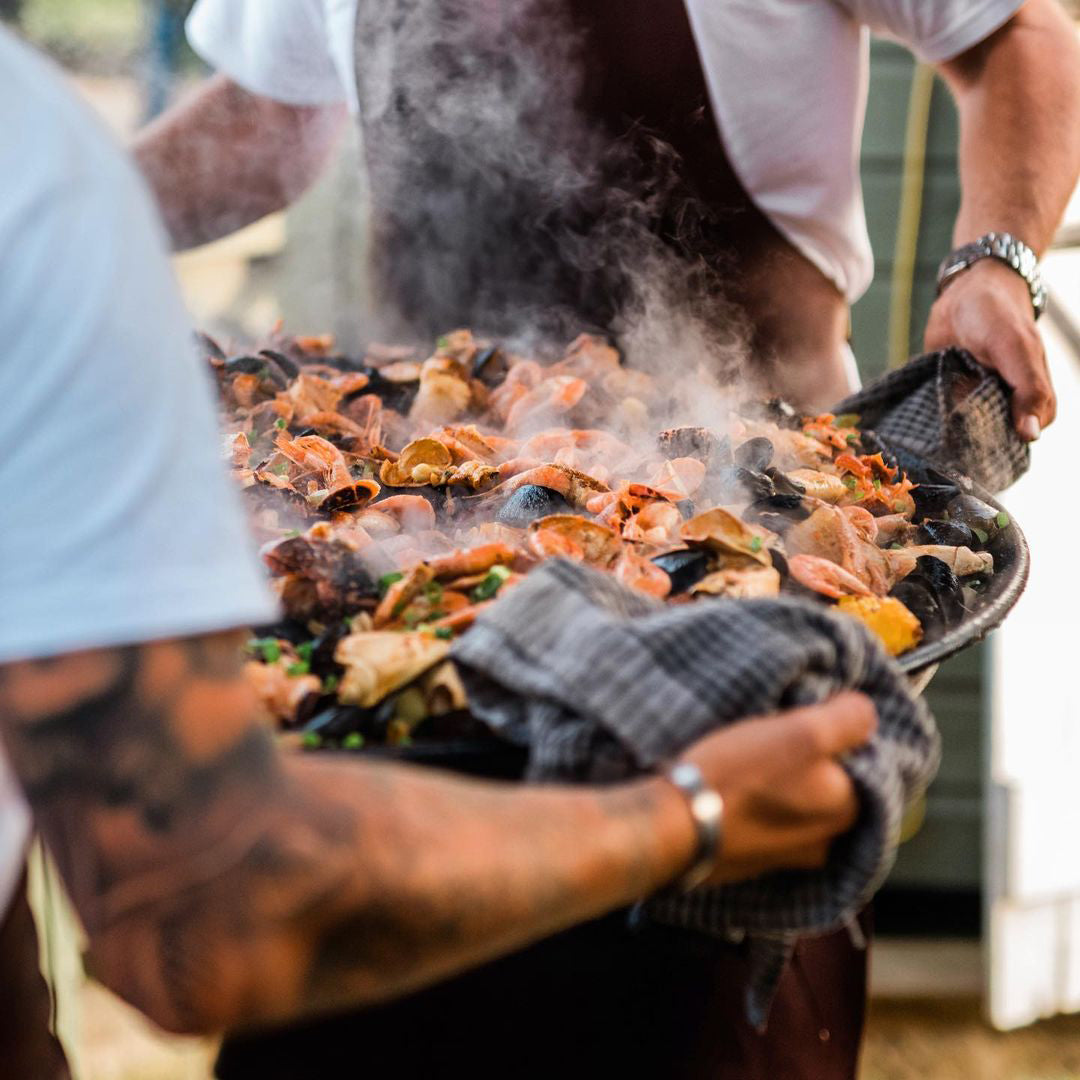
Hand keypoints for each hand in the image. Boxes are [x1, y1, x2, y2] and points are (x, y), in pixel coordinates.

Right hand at [678, 692, 875, 883]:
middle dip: (813, 756)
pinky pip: (771, 817)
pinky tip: (740, 779)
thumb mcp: (803, 732)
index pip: (867, 761)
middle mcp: (827, 841)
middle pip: (832, 781)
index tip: (811, 714)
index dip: (841, 731)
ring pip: (800, 799)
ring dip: (786, 776)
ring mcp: (788, 854)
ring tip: (755, 749)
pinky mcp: (754, 856)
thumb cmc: (738, 777)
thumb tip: (866, 713)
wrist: (673, 826)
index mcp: (849, 811)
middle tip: (778, 729)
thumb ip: (848, 719)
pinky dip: (763, 797)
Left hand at [924, 258, 1053, 440]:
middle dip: (968, 444)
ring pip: (962, 429)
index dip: (1001, 445)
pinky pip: (939, 413)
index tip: (976, 453)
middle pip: (987, 437)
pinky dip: (928, 418)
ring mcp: (972, 397)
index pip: (1020, 436)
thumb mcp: (1015, 348)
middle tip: (948, 448)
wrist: (966, 289)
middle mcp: (1001, 400)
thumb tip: (1031, 434)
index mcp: (1028, 395)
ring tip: (932, 436)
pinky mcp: (947, 391)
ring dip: (946, 434)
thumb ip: (1028, 388)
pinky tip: (918, 423)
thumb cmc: (999, 315)